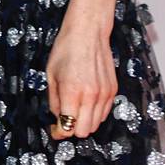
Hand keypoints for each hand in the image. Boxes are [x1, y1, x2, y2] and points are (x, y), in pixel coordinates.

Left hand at [46, 15, 116, 139]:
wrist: (88, 31)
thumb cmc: (66, 49)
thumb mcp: (51, 74)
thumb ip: (54, 100)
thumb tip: (57, 118)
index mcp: (72, 91)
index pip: (67, 127)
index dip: (58, 132)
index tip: (54, 129)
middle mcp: (90, 96)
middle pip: (83, 132)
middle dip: (71, 129)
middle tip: (64, 119)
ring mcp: (104, 94)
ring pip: (96, 125)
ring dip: (84, 122)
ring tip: (75, 108)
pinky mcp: (113, 91)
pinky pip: (104, 114)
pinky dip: (94, 114)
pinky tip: (86, 102)